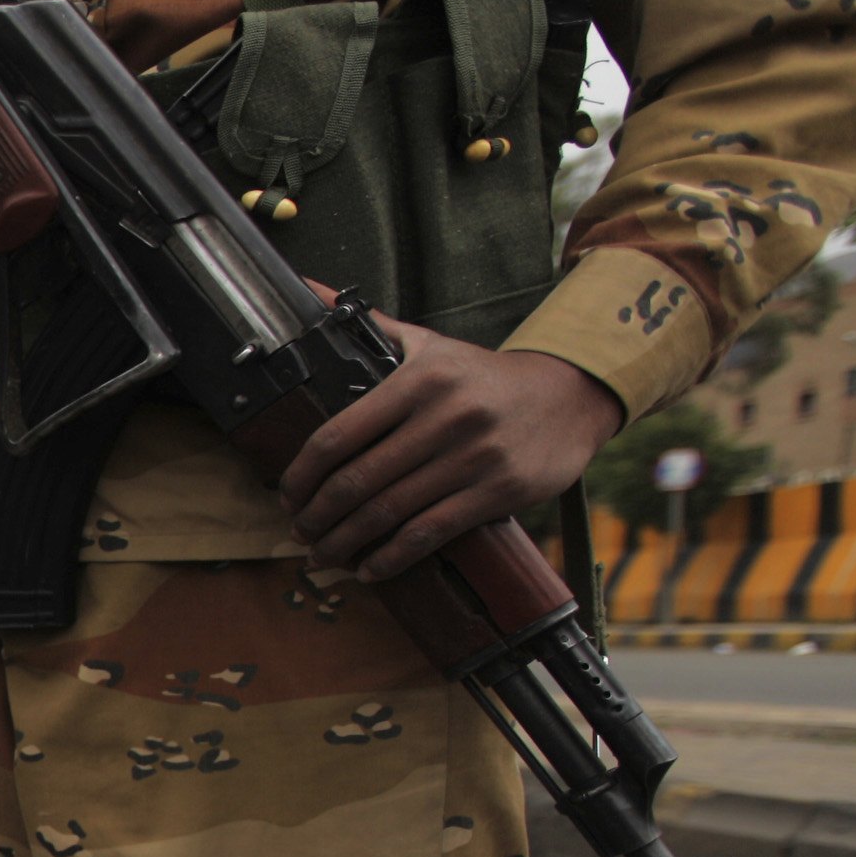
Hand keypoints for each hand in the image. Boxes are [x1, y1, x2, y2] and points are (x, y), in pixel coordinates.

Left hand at [278, 310, 624, 580]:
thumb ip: (367, 325)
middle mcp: (443, 417)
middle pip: (357, 480)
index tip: (287, 494)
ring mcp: (472, 457)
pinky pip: (429, 532)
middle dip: (317, 515)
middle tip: (299, 531)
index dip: (302, 474)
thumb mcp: (427, 344)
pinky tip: (368, 568)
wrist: (568, 396)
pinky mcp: (498, 491)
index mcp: (417, 381)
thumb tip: (308, 288)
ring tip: (322, 555)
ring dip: (344, 542)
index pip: (337, 436)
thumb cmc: (482, 376)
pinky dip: (390, 557)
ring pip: (388, 511)